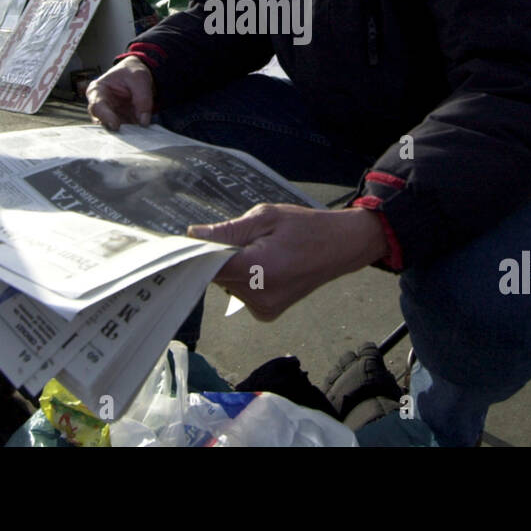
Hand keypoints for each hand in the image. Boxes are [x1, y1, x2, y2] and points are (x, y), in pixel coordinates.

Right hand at [85, 57, 155, 131]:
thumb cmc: (132, 72)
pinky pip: (125, 133)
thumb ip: (142, 98)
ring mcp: (110, 116)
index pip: (97, 106)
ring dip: (125, 135)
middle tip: (128, 137)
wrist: (136, 75)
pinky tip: (141, 137)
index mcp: (97, 91)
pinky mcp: (121, 123)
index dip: (105, 117)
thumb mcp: (139, 78)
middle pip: (102, 123)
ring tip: (137, 137)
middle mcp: (101, 106)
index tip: (115, 125)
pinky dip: (133, 135)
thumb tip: (143, 121)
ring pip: (114, 131)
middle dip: (115, 131)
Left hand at [187, 204, 388, 320]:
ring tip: (259, 251)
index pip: (209, 266)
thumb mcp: (266, 217)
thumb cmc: (305, 227)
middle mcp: (258, 297)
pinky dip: (244, 279)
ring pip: (227, 285)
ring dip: (232, 268)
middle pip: (216, 276)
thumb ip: (228, 230)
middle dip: (220, 256)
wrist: (341, 247)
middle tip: (243, 238)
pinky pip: (240, 293)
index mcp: (258, 270)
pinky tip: (264, 266)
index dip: (198, 252)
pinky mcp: (267, 314)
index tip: (190, 241)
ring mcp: (263, 309)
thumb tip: (193, 236)